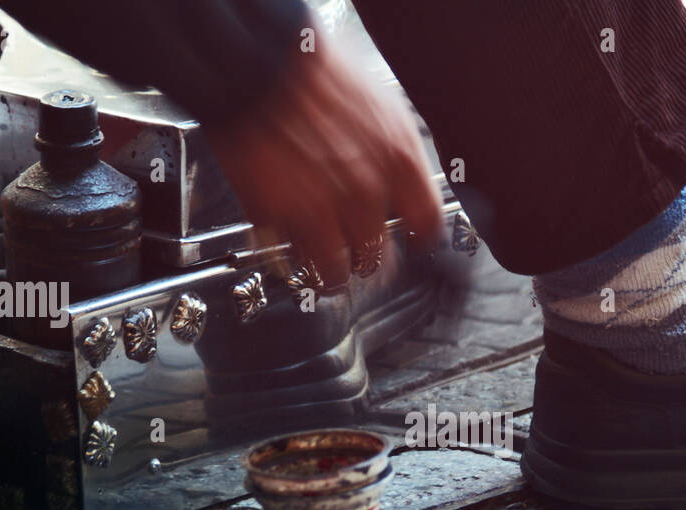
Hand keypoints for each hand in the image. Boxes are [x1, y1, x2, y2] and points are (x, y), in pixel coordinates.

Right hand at [204, 30, 442, 287]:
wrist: (258, 60)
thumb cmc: (313, 72)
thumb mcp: (381, 107)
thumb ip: (395, 154)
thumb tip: (403, 185)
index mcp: (399, 162)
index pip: (428, 227)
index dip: (418, 237)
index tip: (411, 240)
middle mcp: (365, 193)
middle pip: (380, 258)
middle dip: (372, 260)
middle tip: (363, 257)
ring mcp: (320, 211)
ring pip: (337, 272)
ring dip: (333, 272)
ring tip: (328, 269)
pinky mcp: (277, 219)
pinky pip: (293, 259)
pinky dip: (295, 259)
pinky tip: (295, 248)